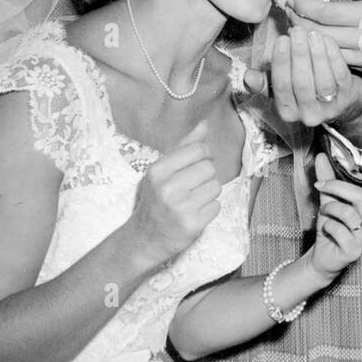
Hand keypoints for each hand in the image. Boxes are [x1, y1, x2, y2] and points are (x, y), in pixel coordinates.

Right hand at [127, 120, 222, 266]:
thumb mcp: (162, 170)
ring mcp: (180, 207)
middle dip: (206, 176)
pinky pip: (216, 206)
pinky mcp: (192, 224)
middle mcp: (168, 188)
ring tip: (192, 200)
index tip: (197, 164)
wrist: (146, 238)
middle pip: (209, 168)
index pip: (198, 149)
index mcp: (158, 170)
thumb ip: (184, 146)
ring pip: (216, 186)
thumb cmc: (156, 199)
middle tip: (192, 187)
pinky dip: (209, 209)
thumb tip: (204, 124)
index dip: (204, 155)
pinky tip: (194, 213)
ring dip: (208, 193)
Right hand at [242, 26, 361, 128]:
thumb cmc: (307, 90)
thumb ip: (264, 82)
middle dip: (299, 55)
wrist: (343, 103)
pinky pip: (340, 74)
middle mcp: (309, 114)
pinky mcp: (348, 96)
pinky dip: (333, 55)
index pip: (282, 87)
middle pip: (302, 83)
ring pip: (323, 80)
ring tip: (312, 34)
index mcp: (288, 111)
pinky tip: (326, 40)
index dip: (282, 63)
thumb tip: (248, 76)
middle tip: (297, 32)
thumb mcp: (282, 88)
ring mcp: (330, 107)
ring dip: (317, 54)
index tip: (282, 40)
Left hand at [288, 0, 361, 91]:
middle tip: (288, 12)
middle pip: (317, 34)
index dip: (302, 6)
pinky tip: (318, 41)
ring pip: (323, 51)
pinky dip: (324, 50)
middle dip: (297, 22)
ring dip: (307, 39)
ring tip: (298, 26)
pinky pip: (338, 60)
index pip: (323, 13)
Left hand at [307, 154, 361, 280]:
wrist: (322, 256)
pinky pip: (338, 229)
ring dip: (329, 208)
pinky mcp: (355, 251)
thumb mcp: (329, 200)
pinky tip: (328, 231)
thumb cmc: (331, 227)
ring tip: (324, 212)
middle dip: (336, 187)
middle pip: (360, 196)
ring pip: (347, 212)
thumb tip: (322, 156)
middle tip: (321, 185)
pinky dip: (327, 225)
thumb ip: (328, 179)